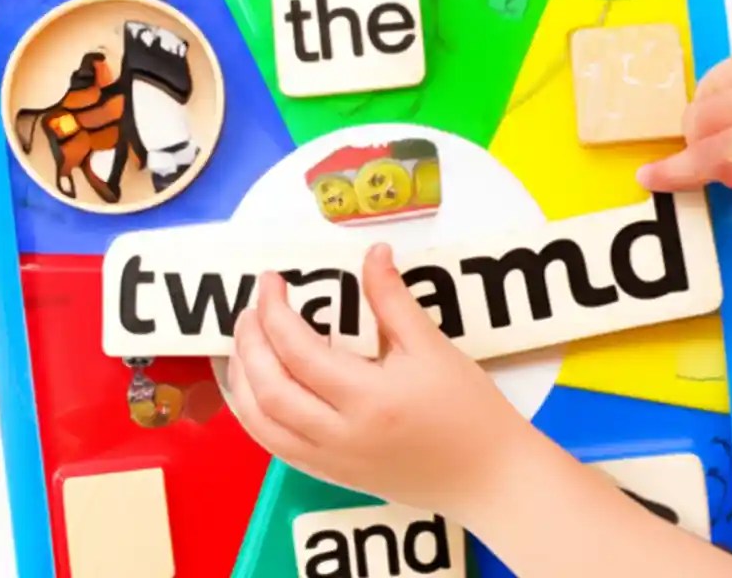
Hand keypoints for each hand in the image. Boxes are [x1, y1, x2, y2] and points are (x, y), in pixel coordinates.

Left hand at [226, 243, 545, 520]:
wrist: (490, 479)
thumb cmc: (470, 413)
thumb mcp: (434, 347)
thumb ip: (394, 299)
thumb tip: (372, 253)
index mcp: (369, 399)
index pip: (298, 351)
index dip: (274, 311)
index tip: (271, 281)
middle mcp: (340, 436)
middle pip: (268, 389)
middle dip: (248, 343)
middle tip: (252, 307)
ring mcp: (331, 461)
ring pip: (260, 424)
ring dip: (241, 380)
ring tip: (244, 343)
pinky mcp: (331, 475)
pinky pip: (275, 445)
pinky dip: (254, 413)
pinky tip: (256, 385)